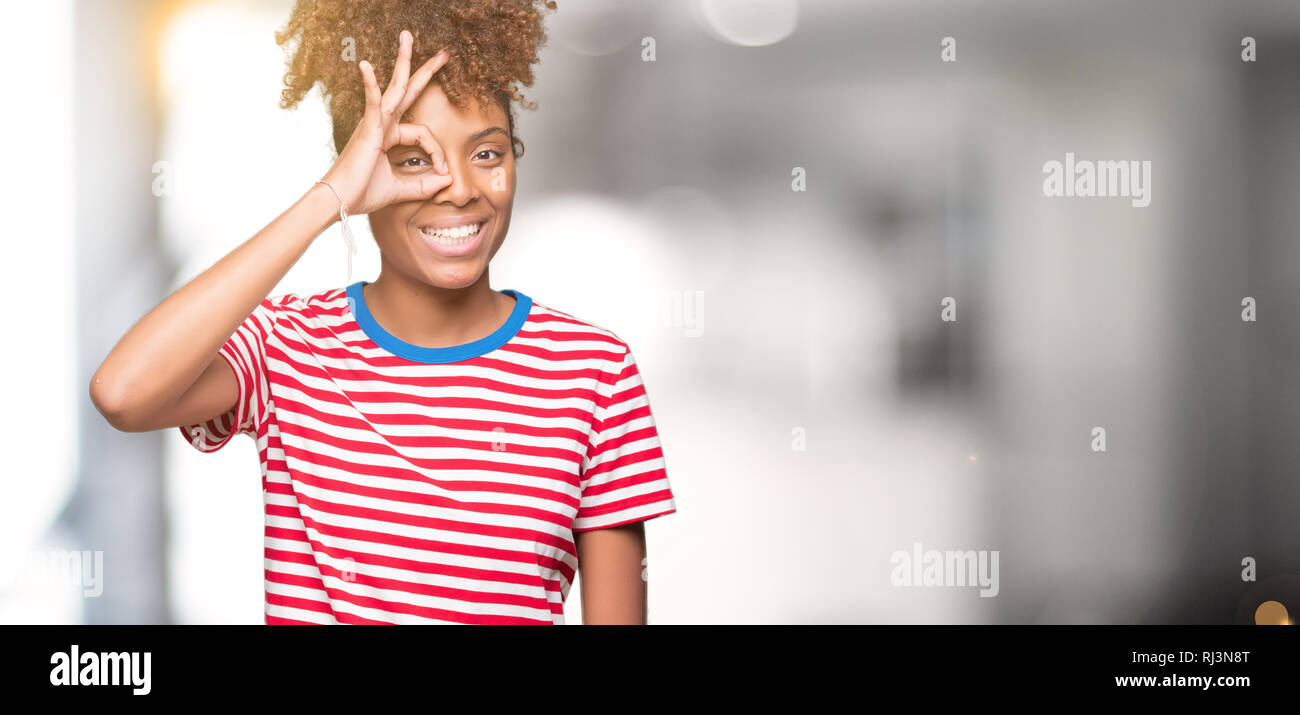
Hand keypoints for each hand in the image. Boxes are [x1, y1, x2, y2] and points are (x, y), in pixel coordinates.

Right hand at [320, 30, 451, 215]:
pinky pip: (371, 103)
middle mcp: (382, 124)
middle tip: (443, 53)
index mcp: (388, 135)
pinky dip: (369, 85)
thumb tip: (448, 180)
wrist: (339, 201)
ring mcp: (374, 124)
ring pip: (393, 87)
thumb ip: (425, 185)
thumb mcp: (402, 189)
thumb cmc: (362, 194)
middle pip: (407, 91)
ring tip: (408, 37)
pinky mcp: (367, 130)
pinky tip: (365, 65)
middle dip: (425, 71)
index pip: (423, 134)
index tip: (444, 172)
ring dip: (403, 61)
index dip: (438, 152)